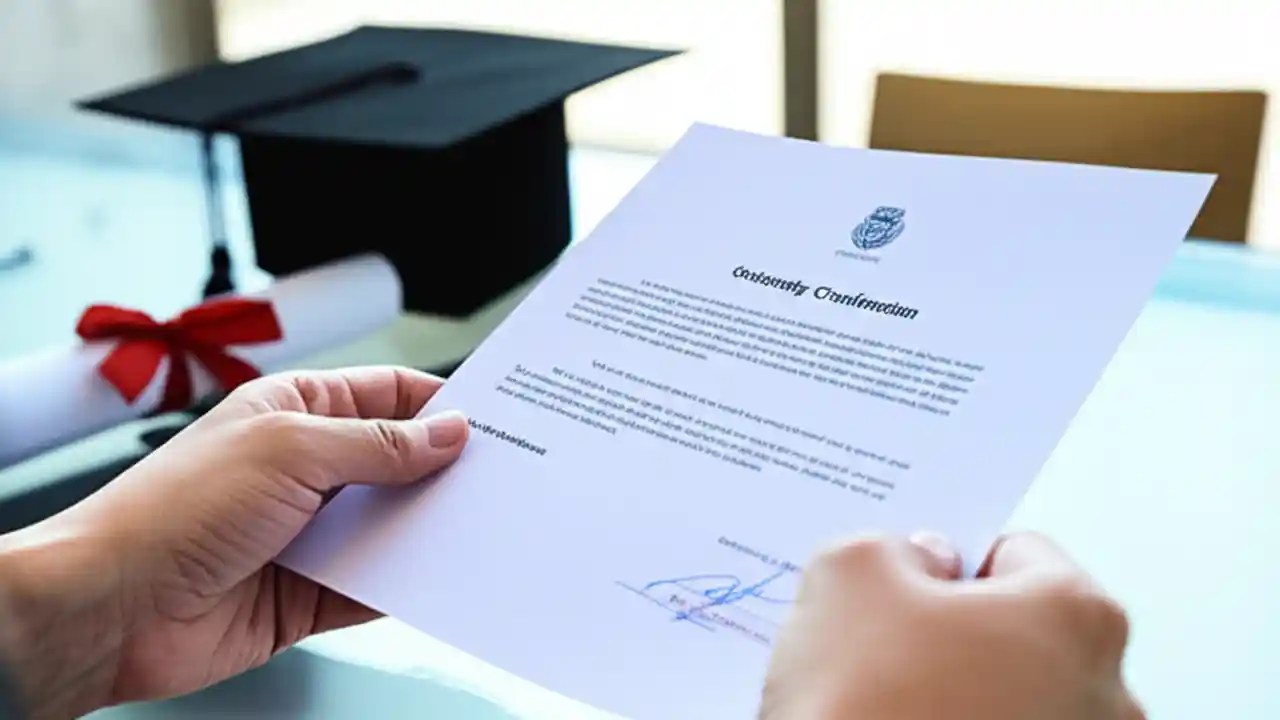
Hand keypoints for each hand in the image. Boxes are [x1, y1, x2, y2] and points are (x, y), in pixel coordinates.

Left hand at [0, 367, 468, 719]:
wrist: (111, 608)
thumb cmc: (172, 510)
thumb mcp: (290, 451)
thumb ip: (378, 445)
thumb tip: (447, 433)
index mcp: (295, 413)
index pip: (387, 397)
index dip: (440, 405)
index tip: (494, 419)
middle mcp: (306, 470)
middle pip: (400, 463)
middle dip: (446, 471)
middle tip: (503, 477)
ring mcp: (310, 532)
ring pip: (394, 525)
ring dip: (430, 529)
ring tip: (481, 529)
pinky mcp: (311, 592)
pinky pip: (377, 584)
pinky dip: (408, 584)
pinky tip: (439, 580)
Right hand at [760, 532, 1141, 719]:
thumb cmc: (867, 707)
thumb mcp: (847, 574)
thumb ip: (891, 546)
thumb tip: (916, 562)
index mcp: (1076, 614)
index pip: (1012, 554)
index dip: (947, 565)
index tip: (907, 588)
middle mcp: (1108, 694)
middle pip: (1022, 632)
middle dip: (957, 637)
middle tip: (885, 651)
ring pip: (1012, 701)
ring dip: (962, 699)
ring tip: (889, 709)